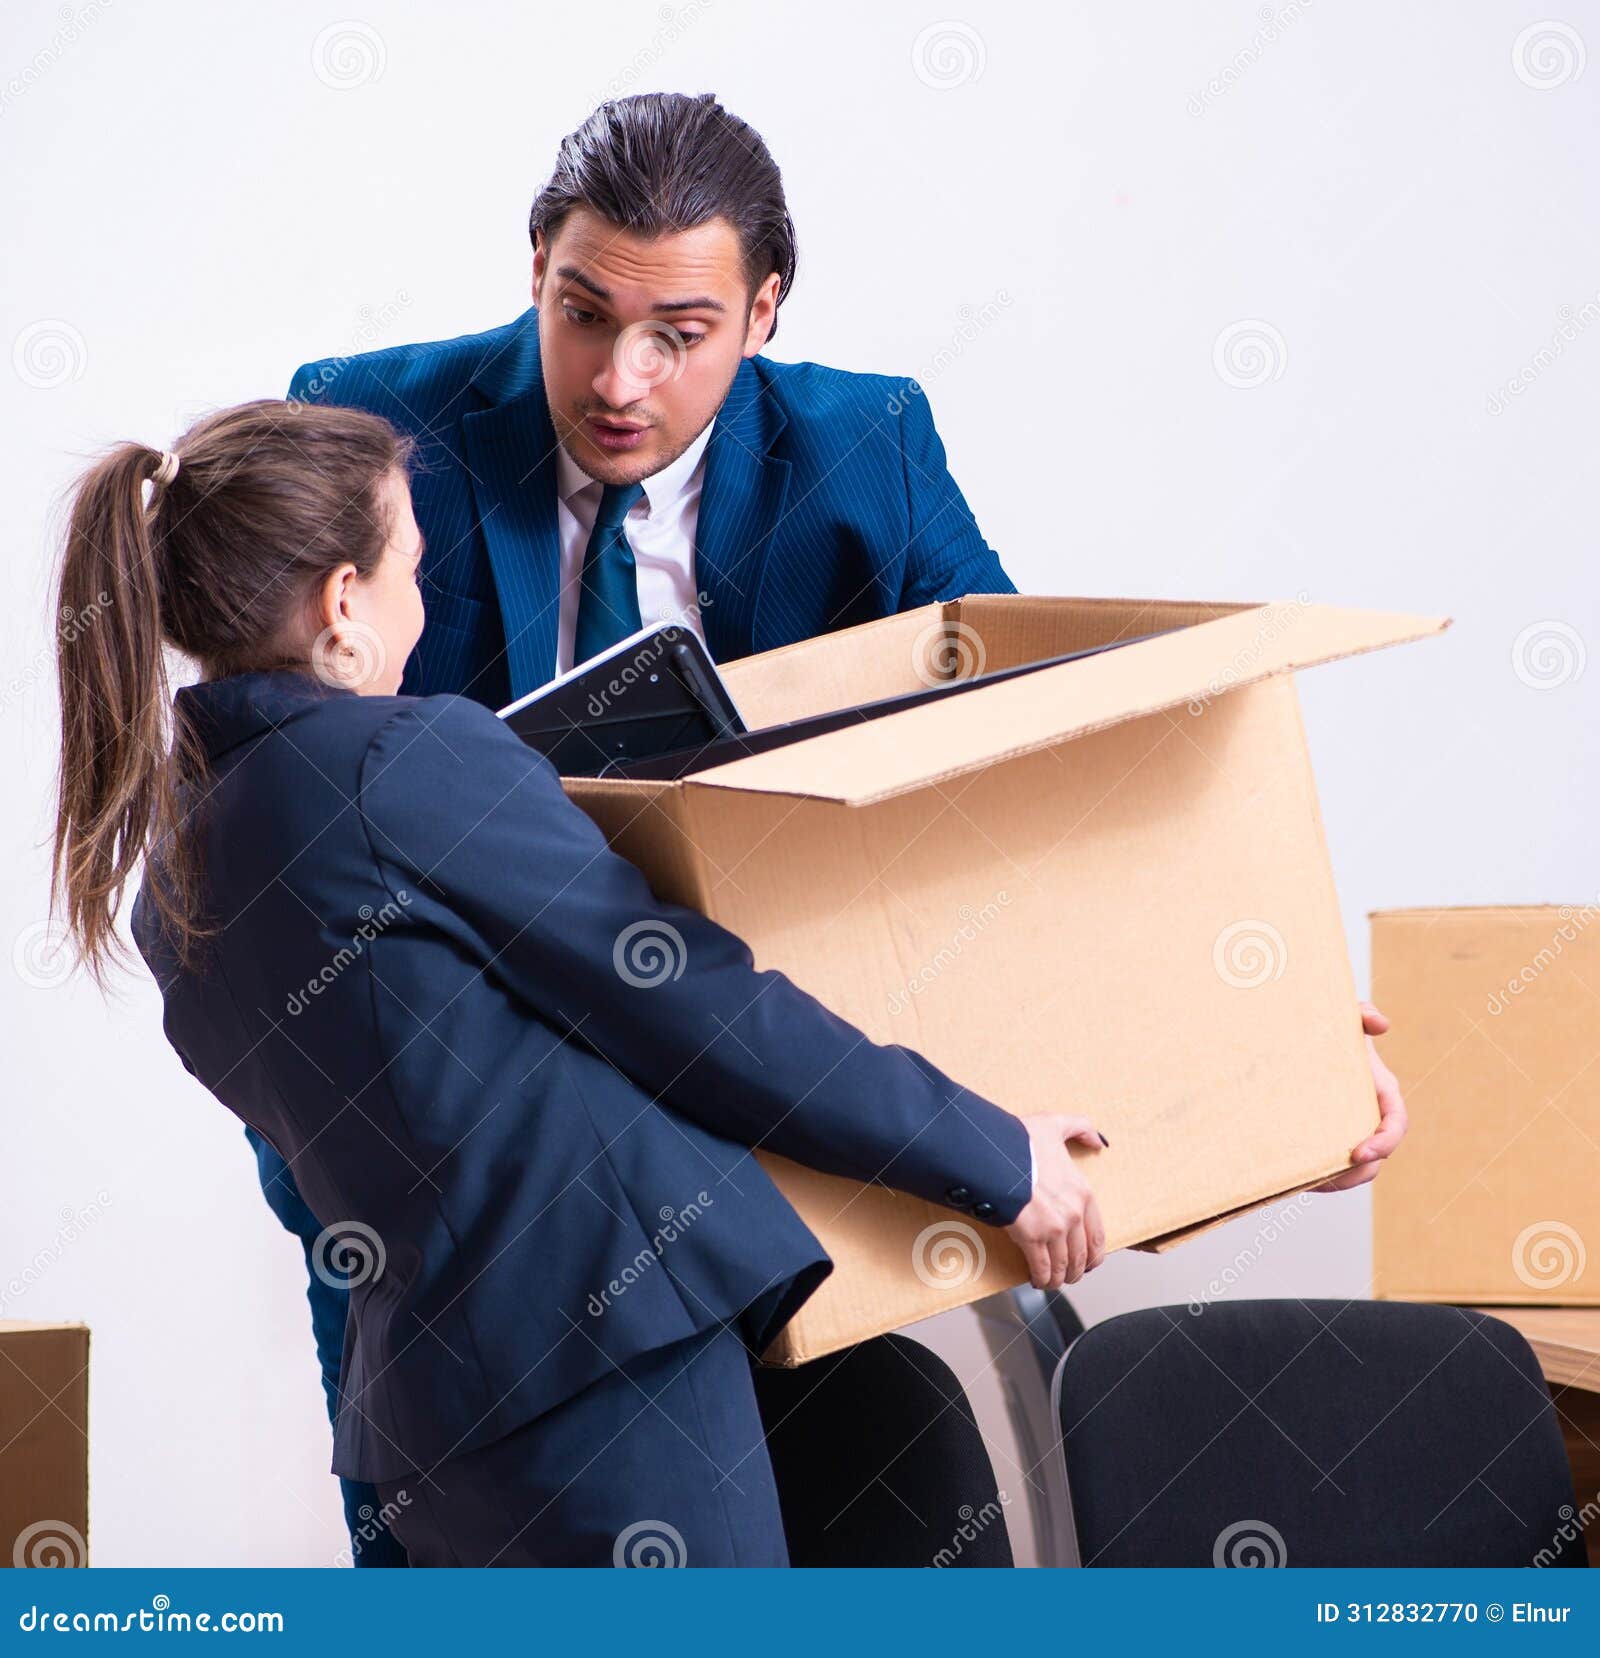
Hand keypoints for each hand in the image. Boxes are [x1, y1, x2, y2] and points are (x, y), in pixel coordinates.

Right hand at [1005, 1114, 1107, 1288]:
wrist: (994, 1154)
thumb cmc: (1019, 1141)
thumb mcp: (1056, 1125)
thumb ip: (1081, 1128)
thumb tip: (1099, 1141)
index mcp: (1082, 1192)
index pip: (1098, 1234)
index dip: (1094, 1254)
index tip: (1090, 1261)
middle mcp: (1073, 1213)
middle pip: (1082, 1255)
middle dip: (1077, 1270)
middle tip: (1070, 1275)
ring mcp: (1054, 1228)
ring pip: (1064, 1265)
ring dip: (1059, 1278)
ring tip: (1052, 1280)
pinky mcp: (1031, 1238)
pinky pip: (1042, 1267)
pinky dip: (1042, 1278)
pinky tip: (1038, 1280)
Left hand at [1313, 1000, 1407, 1192]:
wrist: (1304, 1042)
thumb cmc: (1329, 1030)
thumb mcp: (1345, 1019)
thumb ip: (1362, 1014)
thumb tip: (1381, 1024)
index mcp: (1382, 1093)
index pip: (1395, 1125)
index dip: (1384, 1142)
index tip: (1360, 1152)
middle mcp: (1370, 1116)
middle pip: (1377, 1157)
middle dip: (1359, 1172)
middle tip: (1330, 1176)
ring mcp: (1351, 1129)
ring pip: (1354, 1168)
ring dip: (1337, 1180)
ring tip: (1311, 1182)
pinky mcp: (1329, 1137)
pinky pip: (1330, 1165)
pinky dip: (1319, 1176)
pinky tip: (1297, 1178)